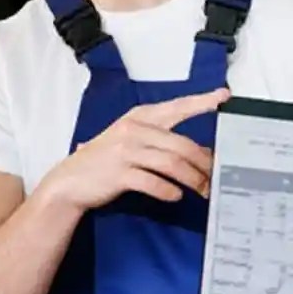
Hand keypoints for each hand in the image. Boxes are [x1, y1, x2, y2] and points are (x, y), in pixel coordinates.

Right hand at [38, 88, 230, 211]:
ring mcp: (125, 151)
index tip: (222, 96)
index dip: (200, 102)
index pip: (176, 107)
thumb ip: (161, 143)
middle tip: (217, 176)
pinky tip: (175, 196)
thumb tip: (200, 153)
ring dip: (192, 179)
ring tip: (203, 190)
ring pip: (172, 164)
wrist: (70, 181)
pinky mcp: (119, 174)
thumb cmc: (105, 162)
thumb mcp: (130, 142)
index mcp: (138, 117)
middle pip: (181, 144)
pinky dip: (169, 191)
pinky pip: (153, 182)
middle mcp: (133, 130)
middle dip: (203, 162)